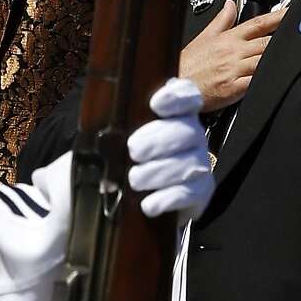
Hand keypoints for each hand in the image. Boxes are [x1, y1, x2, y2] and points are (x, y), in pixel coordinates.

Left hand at [127, 79, 211, 219]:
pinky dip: (168, 199)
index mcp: (175, 113)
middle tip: (133, 150)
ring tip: (135, 179)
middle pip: (187, 130)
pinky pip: (190, 193)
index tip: (155, 103)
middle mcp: (192, 134)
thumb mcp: (117, 138)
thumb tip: (100, 136)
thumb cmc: (127, 159)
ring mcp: (199, 162)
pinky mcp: (201, 191)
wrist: (141, 197)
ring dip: (160, 171)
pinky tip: (148, 205)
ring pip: (189, 163)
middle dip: (159, 140)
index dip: (176, 97)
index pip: (186, 96)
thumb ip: (115, 129)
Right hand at [178, 0, 283, 113]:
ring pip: (264, 60)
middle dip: (286, 39)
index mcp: (228, 38)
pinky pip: (257, 82)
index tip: (292, 13)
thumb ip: (222, 20)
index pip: (257, 23)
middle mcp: (233, 51)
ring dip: (280, 58)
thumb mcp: (204, 36)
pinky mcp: (234, 88)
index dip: (278, 17)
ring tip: (299, 56)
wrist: (175, 85)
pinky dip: (269, 79)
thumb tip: (231, 3)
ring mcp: (234, 70)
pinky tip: (281, 78)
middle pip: (267, 42)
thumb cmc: (189, 63)